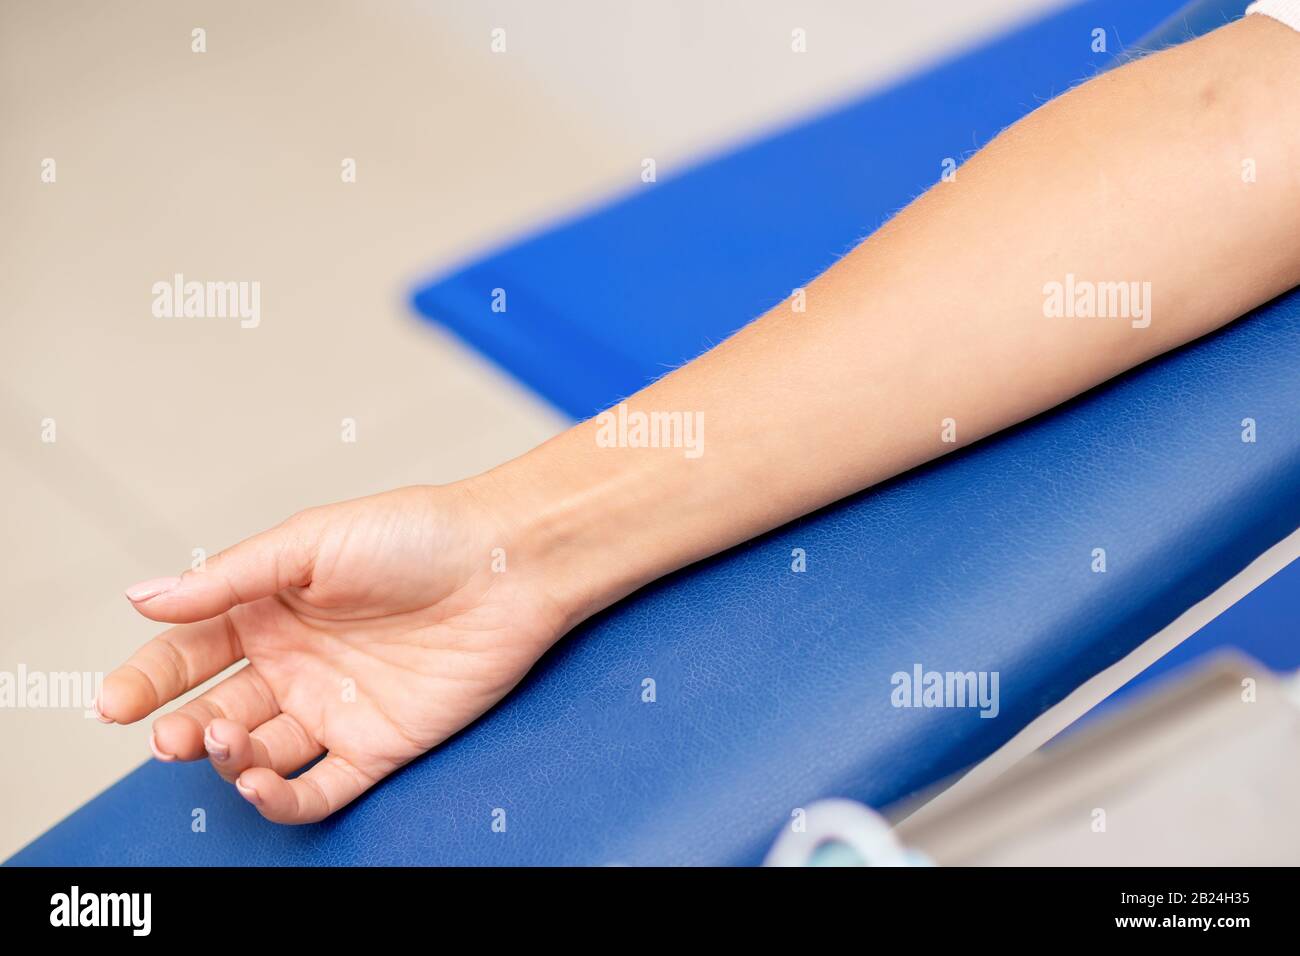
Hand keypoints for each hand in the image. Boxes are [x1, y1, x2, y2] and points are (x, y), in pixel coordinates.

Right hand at [97, 484, 570, 823]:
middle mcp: (295, 662)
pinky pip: (318, 787)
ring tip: (224, 739)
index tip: (114, 701)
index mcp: (269, 609)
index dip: (147, 679)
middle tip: (171, 733)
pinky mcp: (378, 743)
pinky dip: (280, 798)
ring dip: (228, 758)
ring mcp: (334, 706)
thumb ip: (227, 578)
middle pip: (215, 708)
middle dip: (182, 727)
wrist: (507, 564)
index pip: (188, 652)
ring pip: (258, 753)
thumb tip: (141, 596)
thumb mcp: (309, 542)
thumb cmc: (417, 535)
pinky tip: (257, 784)